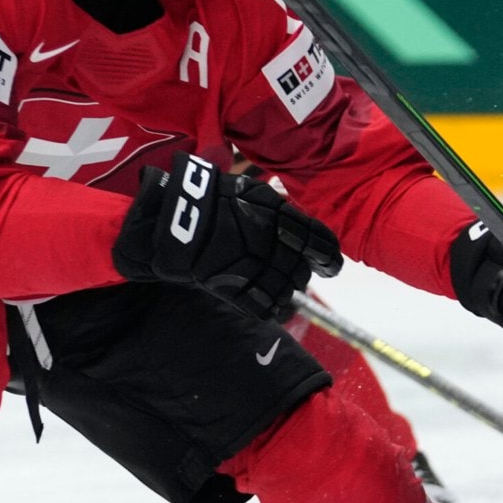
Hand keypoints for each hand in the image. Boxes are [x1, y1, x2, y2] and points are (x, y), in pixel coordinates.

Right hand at [112, 153, 342, 319]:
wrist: (175, 217)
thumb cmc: (213, 199)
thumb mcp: (253, 193)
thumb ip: (280, 210)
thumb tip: (300, 227)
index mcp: (284, 221)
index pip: (323, 246)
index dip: (327, 258)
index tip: (328, 265)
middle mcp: (277, 247)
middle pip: (302, 273)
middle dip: (296, 274)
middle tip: (283, 270)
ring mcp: (257, 271)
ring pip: (287, 293)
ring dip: (282, 292)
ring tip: (269, 287)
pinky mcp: (237, 291)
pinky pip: (264, 309)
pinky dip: (267, 308)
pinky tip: (263, 304)